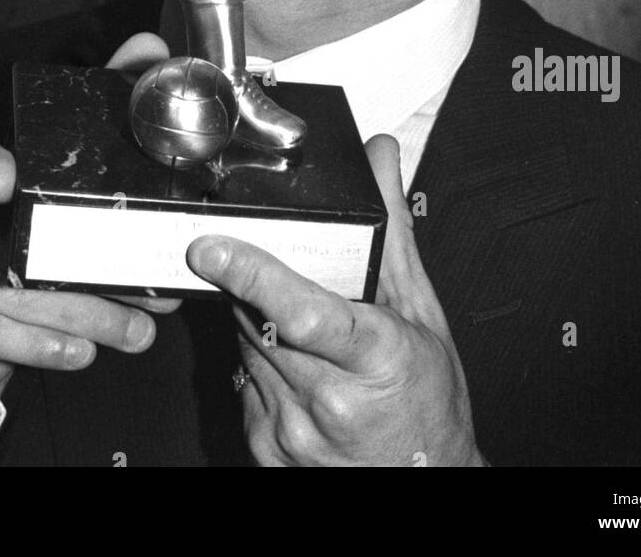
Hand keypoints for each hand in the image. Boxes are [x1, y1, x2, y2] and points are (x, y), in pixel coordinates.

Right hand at [0, 33, 179, 461]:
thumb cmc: (9, 243)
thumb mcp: (41, 186)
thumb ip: (88, 117)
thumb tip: (146, 45)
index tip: (9, 180)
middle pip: (16, 241)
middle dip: (93, 271)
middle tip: (150, 292)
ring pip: (13, 294)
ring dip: (86, 317)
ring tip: (138, 331)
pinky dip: (42, 346)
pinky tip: (81, 352)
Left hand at [187, 134, 485, 466]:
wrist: (426, 483)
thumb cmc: (429, 402)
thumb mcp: (421, 312)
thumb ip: (391, 229)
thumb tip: (379, 157)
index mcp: (375, 359)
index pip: (301, 311)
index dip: (251, 274)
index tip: (212, 248)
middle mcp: (328, 401)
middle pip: (260, 318)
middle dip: (257, 286)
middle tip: (279, 273)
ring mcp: (292, 432)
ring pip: (245, 346)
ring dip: (259, 322)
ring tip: (303, 331)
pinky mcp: (265, 449)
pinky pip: (243, 380)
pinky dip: (259, 361)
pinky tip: (295, 367)